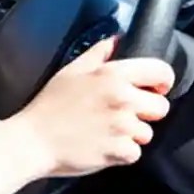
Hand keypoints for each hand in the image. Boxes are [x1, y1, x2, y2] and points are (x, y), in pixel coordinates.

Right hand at [8, 36, 174, 178]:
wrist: (32, 141)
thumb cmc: (48, 107)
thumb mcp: (71, 71)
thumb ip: (98, 53)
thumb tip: (117, 40)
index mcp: (112, 75)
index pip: (161, 72)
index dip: (161, 81)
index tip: (154, 88)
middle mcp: (122, 99)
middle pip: (161, 107)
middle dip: (145, 112)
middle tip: (120, 113)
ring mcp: (122, 127)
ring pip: (147, 133)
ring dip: (131, 135)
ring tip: (104, 131)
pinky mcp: (119, 152)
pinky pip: (134, 153)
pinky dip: (120, 153)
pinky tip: (101, 145)